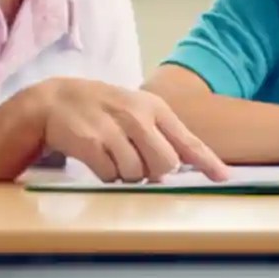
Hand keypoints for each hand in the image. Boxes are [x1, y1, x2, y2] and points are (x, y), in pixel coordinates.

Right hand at [35, 78, 229, 182]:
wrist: (54, 100)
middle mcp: (136, 116)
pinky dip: (106, 174)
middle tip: (137, 161)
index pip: (187, 140)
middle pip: (165, 164)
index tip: (224, 177)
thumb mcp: (136, 111)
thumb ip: (161, 135)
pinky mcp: (90, 142)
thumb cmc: (103, 109)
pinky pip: (109, 175)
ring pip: (136, 173)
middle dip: (154, 172)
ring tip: (113, 155)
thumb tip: (182, 167)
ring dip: (126, 173)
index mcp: (153, 107)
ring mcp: (112, 128)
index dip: (207, 161)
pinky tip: (97, 157)